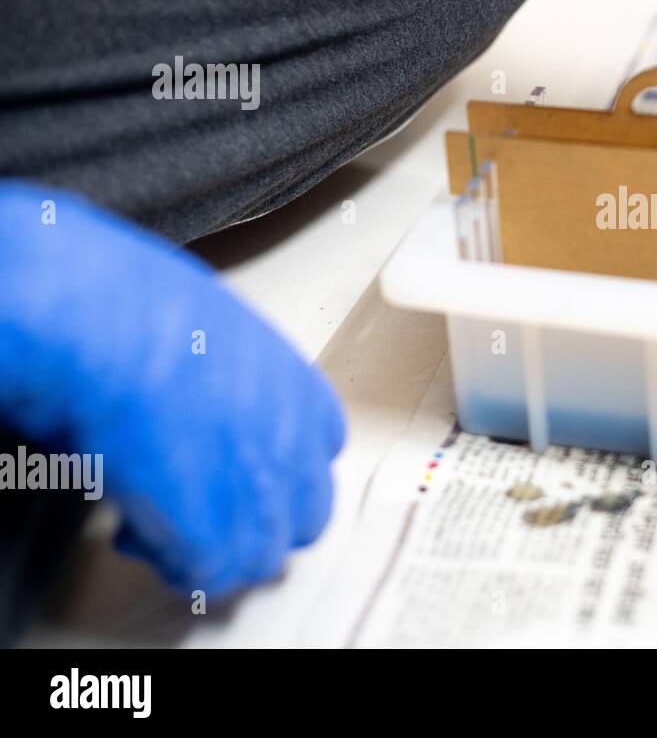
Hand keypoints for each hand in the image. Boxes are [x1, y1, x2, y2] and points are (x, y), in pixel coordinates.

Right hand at [0, 183, 344, 597]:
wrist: (115, 331)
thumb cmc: (148, 307)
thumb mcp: (216, 333)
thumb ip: (229, 377)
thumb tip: (202, 397)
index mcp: (304, 395)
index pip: (318, 454)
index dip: (274, 469)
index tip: (237, 471)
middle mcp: (300, 447)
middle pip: (304, 514)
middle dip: (255, 518)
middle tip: (200, 509)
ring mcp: (265, 496)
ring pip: (260, 554)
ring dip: (212, 547)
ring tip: (159, 520)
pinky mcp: (216, 535)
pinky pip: (206, 573)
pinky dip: (168, 560)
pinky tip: (134, 527)